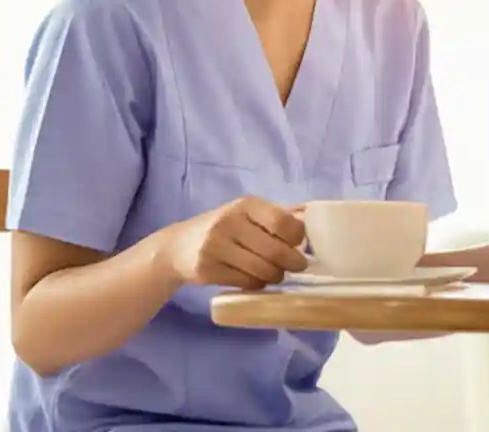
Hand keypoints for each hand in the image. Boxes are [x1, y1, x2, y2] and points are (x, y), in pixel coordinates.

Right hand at [156, 196, 308, 289]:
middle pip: (275, 250)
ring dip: (275, 276)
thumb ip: (276, 215)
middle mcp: (229, 222)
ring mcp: (215, 247)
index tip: (298, 244)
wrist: (176, 247)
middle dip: (292, 262)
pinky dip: (257, 284)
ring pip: (262, 270)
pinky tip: (255, 279)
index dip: (297, 237)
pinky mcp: (207, 270)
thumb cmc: (223, 228)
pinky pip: (245, 282)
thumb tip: (313, 215)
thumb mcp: (245, 213)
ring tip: (276, 274)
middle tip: (296, 266)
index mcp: (245, 205)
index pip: (283, 222)